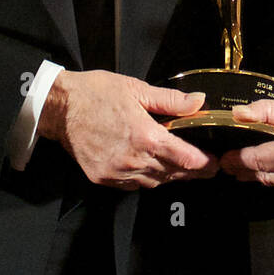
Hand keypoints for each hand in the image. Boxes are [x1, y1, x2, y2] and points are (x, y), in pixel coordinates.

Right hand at [38, 69, 217, 189]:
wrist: (59, 107)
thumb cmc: (96, 93)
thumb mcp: (137, 89)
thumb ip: (171, 101)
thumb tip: (198, 102)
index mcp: (145, 136)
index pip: (185, 159)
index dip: (204, 164)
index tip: (214, 163)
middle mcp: (132, 159)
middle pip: (173, 174)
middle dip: (192, 172)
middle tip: (206, 167)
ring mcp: (116, 172)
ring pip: (154, 182)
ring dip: (170, 176)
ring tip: (181, 167)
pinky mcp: (103, 178)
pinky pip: (133, 185)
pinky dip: (147, 178)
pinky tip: (152, 168)